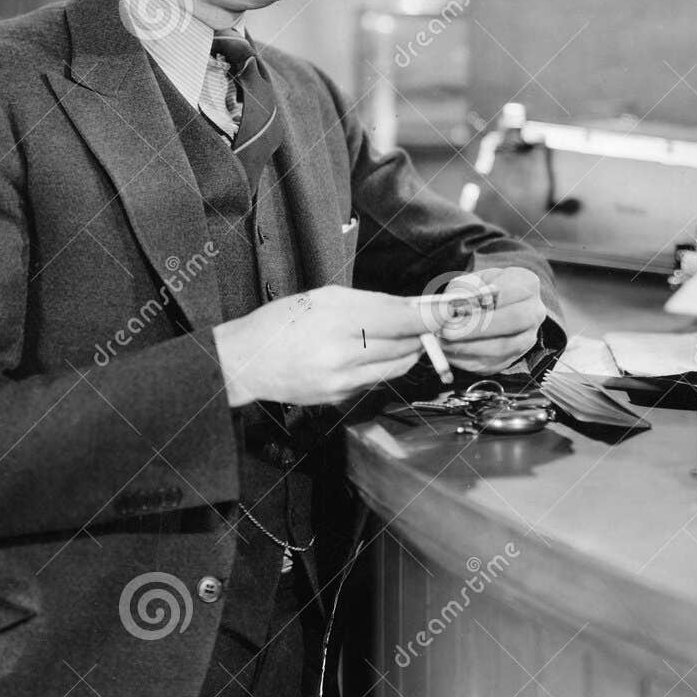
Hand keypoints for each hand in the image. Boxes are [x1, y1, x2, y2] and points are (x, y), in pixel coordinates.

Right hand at [212, 285, 427, 408]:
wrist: (246, 362)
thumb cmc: (282, 322)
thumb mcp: (325, 297)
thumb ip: (372, 302)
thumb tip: (410, 306)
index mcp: (339, 322)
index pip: (402, 320)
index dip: (432, 317)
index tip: (450, 312)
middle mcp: (343, 356)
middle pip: (406, 346)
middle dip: (421, 333)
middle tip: (425, 321)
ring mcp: (343, 382)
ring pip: (397, 367)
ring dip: (406, 350)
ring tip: (394, 335)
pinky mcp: (341, 399)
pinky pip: (377, 381)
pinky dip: (382, 366)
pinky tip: (365, 354)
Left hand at [421, 266, 546, 374]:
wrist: (497, 306)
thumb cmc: (482, 290)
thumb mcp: (471, 280)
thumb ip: (463, 291)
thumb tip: (454, 310)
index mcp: (527, 284)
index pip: (511, 292)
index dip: (485, 300)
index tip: (459, 308)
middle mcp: (534, 312)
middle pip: (513, 320)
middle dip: (478, 328)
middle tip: (448, 331)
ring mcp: (527, 337)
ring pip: (504, 347)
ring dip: (470, 347)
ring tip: (445, 342)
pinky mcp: (514, 358)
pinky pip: (493, 364)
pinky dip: (468, 360)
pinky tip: (450, 352)